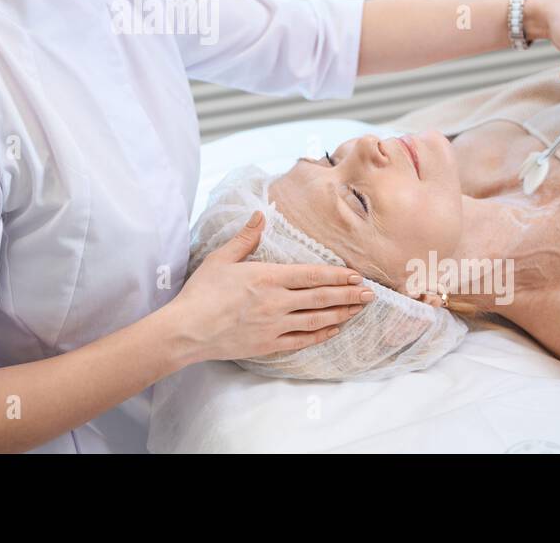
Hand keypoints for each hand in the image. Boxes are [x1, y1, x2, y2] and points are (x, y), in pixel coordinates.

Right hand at [167, 211, 371, 364]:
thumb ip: (245, 237)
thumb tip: (260, 214)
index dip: (337, 275)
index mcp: (268, 277)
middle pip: (321, 297)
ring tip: (359, 310)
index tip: (356, 275)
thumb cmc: (202, 291)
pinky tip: (334, 330)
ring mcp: (275, 325)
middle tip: (371, 294)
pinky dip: (321, 335)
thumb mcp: (222, 258)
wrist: (188, 329)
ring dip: (341, 314)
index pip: (312, 275)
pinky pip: (303, 340)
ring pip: (317, 319)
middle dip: (348, 295)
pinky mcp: (269, 344)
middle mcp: (277, 302)